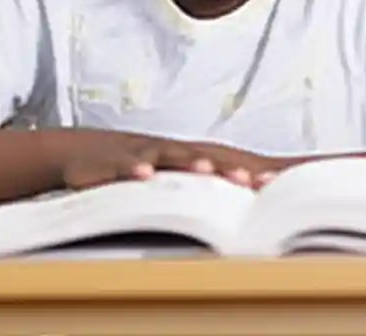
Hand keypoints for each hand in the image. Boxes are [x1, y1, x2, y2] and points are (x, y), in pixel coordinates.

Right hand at [61, 136, 281, 190]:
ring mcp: (143, 155)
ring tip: (205, 170)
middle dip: (230, 169)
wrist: (84, 151)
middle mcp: (172, 154)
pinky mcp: (111, 162)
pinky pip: (123, 165)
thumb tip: (244, 214)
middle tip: (256, 181)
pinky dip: (132, 168)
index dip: (254, 174)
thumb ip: (205, 193)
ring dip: (187, 162)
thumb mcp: (173, 182)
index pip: (229, 166)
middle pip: (206, 159)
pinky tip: (143, 176)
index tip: (281, 186)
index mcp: (191, 160)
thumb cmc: (140, 169)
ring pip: (169, 157)